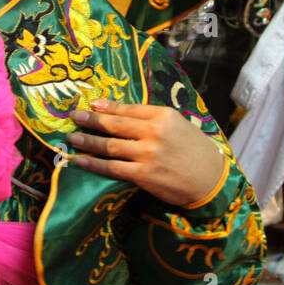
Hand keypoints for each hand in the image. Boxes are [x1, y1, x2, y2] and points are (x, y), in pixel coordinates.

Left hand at [66, 99, 226, 207]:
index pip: (129, 109)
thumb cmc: (195, 150)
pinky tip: (79, 161)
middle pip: (115, 125)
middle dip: (91, 121)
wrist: (211, 180)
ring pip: (110, 146)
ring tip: (72, 138)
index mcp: (164, 115)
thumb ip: (153, 118)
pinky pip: (112, 168)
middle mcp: (154, 132)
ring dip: (88, 141)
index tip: (91, 104)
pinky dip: (93, 164)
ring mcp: (148, 154)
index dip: (107, 107)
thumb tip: (122, 113)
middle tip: (74, 117)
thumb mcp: (178, 125)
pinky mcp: (143, 175)